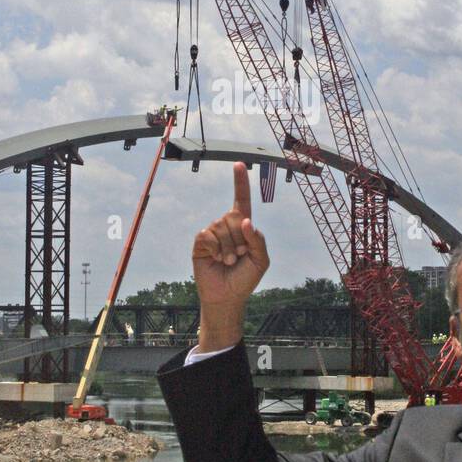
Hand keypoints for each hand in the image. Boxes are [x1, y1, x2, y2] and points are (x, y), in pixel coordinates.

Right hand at [192, 163, 269, 335]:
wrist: (226, 297)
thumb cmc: (245, 279)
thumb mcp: (261, 260)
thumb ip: (257, 240)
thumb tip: (245, 220)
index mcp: (244, 228)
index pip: (242, 201)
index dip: (240, 183)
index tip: (238, 164)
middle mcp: (227, 227)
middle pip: (233, 218)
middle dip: (239, 240)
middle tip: (239, 258)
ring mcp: (212, 234)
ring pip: (220, 227)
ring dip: (227, 249)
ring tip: (228, 262)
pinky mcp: (200, 243)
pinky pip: (207, 235)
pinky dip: (214, 248)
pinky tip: (214, 259)